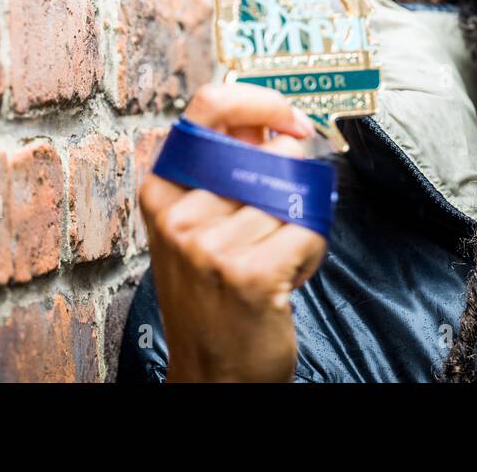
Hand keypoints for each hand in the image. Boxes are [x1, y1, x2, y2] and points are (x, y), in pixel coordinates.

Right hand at [138, 82, 328, 381]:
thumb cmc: (214, 295)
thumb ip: (225, 171)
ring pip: (295, 195)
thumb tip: (273, 118)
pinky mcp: (248, 273)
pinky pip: (309, 232)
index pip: (210, 105)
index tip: (292, 120)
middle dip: (297, 181)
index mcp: (162, 189)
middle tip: (292, 212)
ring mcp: (210, 245)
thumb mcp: (199, 226)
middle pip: (269, 153)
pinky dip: (314, 252)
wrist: (213, 376)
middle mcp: (179, 213)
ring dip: (305, 225)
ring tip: (282, 256)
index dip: (263, 101)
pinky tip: (290, 277)